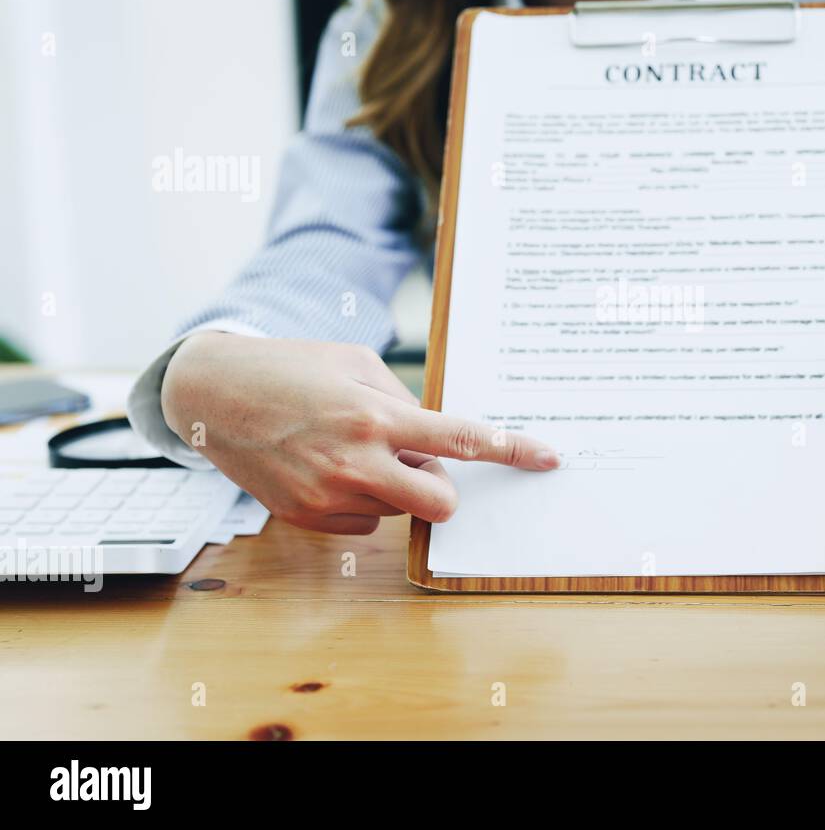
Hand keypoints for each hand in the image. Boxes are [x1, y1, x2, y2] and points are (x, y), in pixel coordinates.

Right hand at [160, 333, 557, 534]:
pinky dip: (360, 501)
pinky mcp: (305, 518)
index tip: (548, 458)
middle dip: (442, 491)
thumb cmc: (293, 367)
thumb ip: (404, 403)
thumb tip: (439, 441)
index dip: (512, 450)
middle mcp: (355, 461)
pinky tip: (327, 467)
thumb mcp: (357, 364)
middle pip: (440, 504)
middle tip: (418, 462)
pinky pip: (361, 522)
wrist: (213, 393)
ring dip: (393, 487)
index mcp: (376, 415)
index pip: (462, 440)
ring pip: (398, 512)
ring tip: (351, 449)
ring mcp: (327, 495)